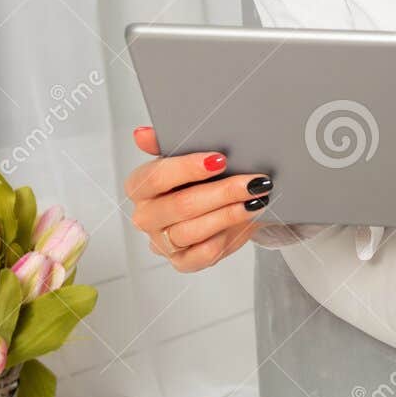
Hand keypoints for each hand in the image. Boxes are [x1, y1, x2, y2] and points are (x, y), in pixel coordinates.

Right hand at [124, 126, 273, 272]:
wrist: (222, 203)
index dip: (188, 168)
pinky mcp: (182, 261)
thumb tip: (142, 134)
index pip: (156, 178)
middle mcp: (146, 216)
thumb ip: (165, 143)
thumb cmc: (202, 177)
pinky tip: (243, 223)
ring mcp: (162, 242)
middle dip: (222, 192)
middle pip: (181, 206)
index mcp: (140, 186)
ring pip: (192, 231)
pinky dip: (224, 239)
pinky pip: (201, 256)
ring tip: (255, 200)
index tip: (220, 159)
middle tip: (252, 182)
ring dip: (229, 214)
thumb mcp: (188, 155)